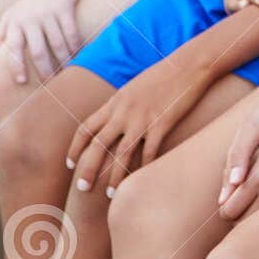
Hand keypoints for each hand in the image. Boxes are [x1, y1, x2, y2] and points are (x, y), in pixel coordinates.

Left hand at [0, 0, 84, 84]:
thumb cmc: (30, 2)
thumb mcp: (11, 15)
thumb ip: (0, 35)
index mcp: (15, 22)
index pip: (14, 48)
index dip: (16, 65)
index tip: (21, 81)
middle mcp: (30, 17)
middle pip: (38, 50)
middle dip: (44, 69)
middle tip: (49, 83)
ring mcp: (48, 13)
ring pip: (58, 44)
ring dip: (63, 61)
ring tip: (66, 72)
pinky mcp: (65, 8)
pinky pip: (72, 33)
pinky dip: (76, 47)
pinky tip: (78, 56)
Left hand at [65, 53, 207, 194]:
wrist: (188, 64)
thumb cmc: (163, 75)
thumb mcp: (134, 87)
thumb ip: (122, 105)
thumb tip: (114, 119)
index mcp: (115, 102)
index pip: (86, 128)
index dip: (75, 148)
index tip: (71, 164)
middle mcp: (124, 112)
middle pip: (98, 144)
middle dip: (88, 168)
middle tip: (82, 188)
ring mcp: (143, 118)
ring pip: (122, 153)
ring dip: (114, 176)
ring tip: (110, 194)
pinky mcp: (162, 123)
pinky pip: (150, 152)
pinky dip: (144, 168)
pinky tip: (141, 180)